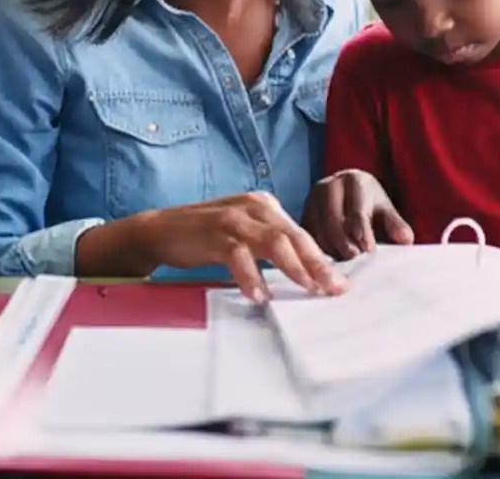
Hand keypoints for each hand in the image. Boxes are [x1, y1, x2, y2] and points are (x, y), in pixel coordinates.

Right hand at [134, 191, 345, 302]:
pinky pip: (239, 254)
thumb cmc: (207, 236)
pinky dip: (251, 275)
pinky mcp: (215, 233)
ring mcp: (235, 218)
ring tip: (308, 289)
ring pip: (274, 241)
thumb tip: (305, 272)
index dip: (321, 259)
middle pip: (295, 236)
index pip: (301, 234)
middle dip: (318, 264)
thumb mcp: (245, 235)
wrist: (160, 229)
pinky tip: (259, 294)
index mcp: (266, 206)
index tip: (339, 283)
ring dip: (294, 267)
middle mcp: (255, 206)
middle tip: (334, 288)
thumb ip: (271, 246)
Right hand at [302, 169, 413, 258]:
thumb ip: (395, 224)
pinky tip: (329, 264)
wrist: (348, 196)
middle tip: (355, 262)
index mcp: (354, 180)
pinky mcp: (302, 215)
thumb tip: (405, 239)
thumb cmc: (370, 206)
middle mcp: (329, 186)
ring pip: (319, 231)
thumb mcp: (385, 211)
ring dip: (332, 250)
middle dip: (345, 244)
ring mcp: (312, 199)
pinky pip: (308, 238)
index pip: (358, 211)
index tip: (369, 252)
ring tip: (344, 267)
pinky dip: (318, 252)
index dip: (364, 233)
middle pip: (334, 221)